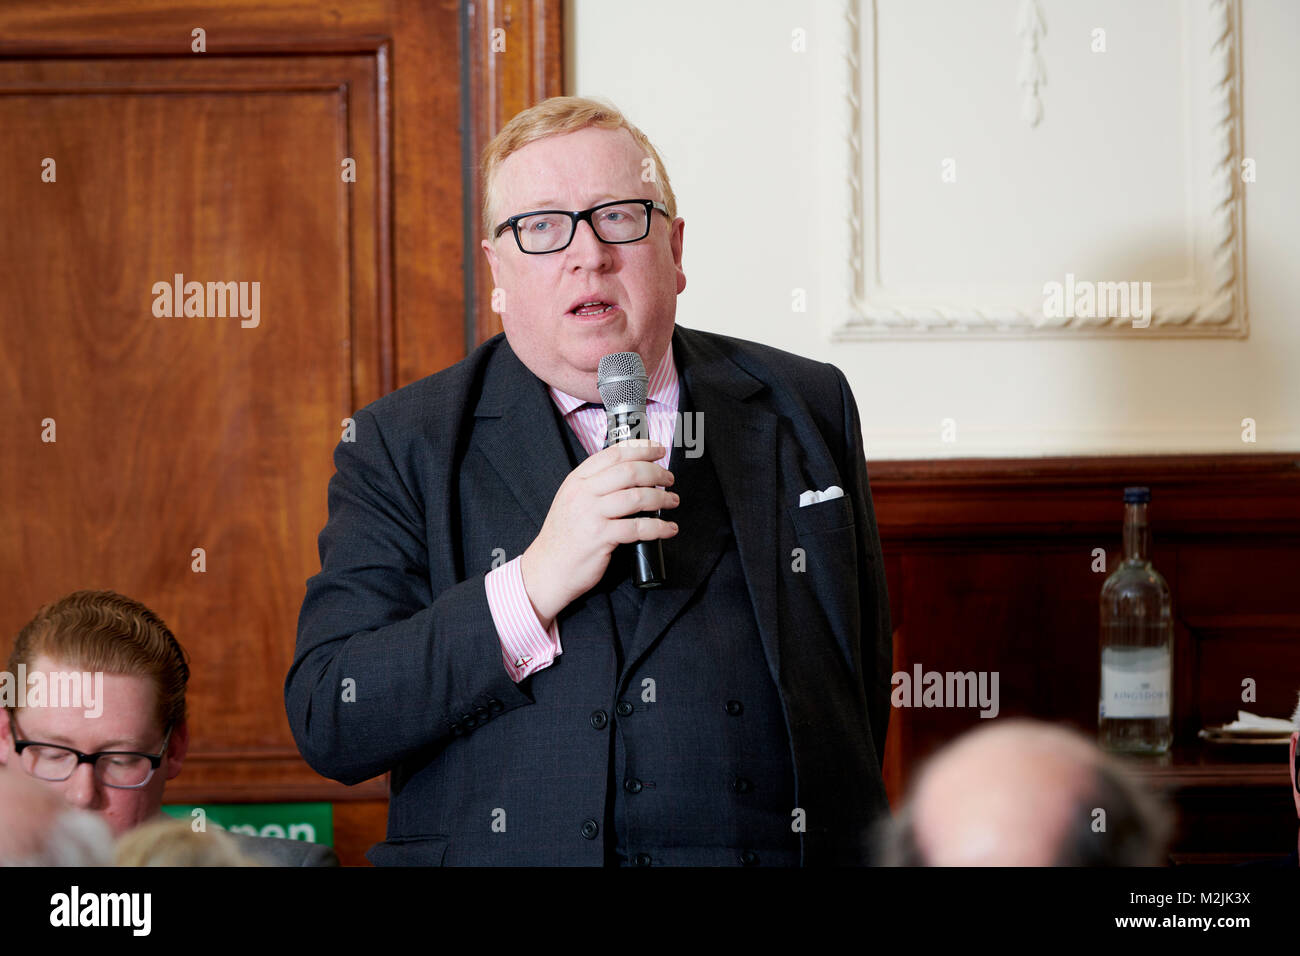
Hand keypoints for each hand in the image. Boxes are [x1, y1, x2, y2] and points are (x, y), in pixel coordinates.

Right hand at [519, 440, 678, 626]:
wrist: (547, 568)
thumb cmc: (564, 536)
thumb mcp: (572, 500)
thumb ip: (595, 484)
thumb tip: (630, 473)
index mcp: (577, 480)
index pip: (614, 454)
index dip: (641, 449)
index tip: (658, 450)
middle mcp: (583, 493)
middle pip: (629, 472)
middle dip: (656, 473)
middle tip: (668, 479)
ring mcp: (591, 515)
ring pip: (636, 497)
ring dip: (661, 498)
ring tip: (672, 500)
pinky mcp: (600, 537)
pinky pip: (638, 528)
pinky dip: (659, 527)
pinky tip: (668, 528)